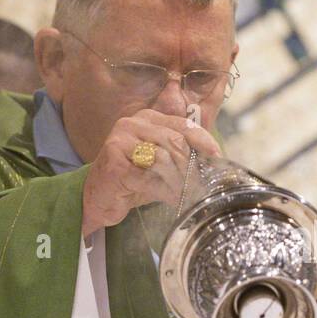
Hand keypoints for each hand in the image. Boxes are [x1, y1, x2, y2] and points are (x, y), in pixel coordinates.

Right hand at [82, 109, 220, 236]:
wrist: (100, 198)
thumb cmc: (134, 180)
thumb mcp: (162, 164)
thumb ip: (183, 156)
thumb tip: (214, 162)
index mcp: (147, 118)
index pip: (182, 124)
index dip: (203, 140)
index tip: (217, 156)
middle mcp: (132, 124)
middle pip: (175, 142)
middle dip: (190, 166)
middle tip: (200, 185)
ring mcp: (120, 140)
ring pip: (163, 159)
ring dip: (178, 181)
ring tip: (185, 194)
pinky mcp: (113, 162)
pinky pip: (147, 177)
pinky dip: (162, 190)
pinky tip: (169, 199)